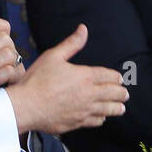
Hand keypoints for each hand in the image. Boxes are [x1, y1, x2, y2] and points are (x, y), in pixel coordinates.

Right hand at [4, 24, 128, 134]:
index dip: (116, 77)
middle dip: (121, 93)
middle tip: (125, 94)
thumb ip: (71, 44)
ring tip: (121, 108)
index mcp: (85, 76)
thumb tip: (83, 29)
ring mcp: (84, 110)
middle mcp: (89, 94)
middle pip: (113, 94)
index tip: (119, 79)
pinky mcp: (77, 123)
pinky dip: (101, 118)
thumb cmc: (37, 80)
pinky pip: (96, 121)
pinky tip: (102, 118)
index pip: (109, 76)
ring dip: (117, 108)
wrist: (26, 106)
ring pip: (108, 110)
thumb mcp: (53, 56)